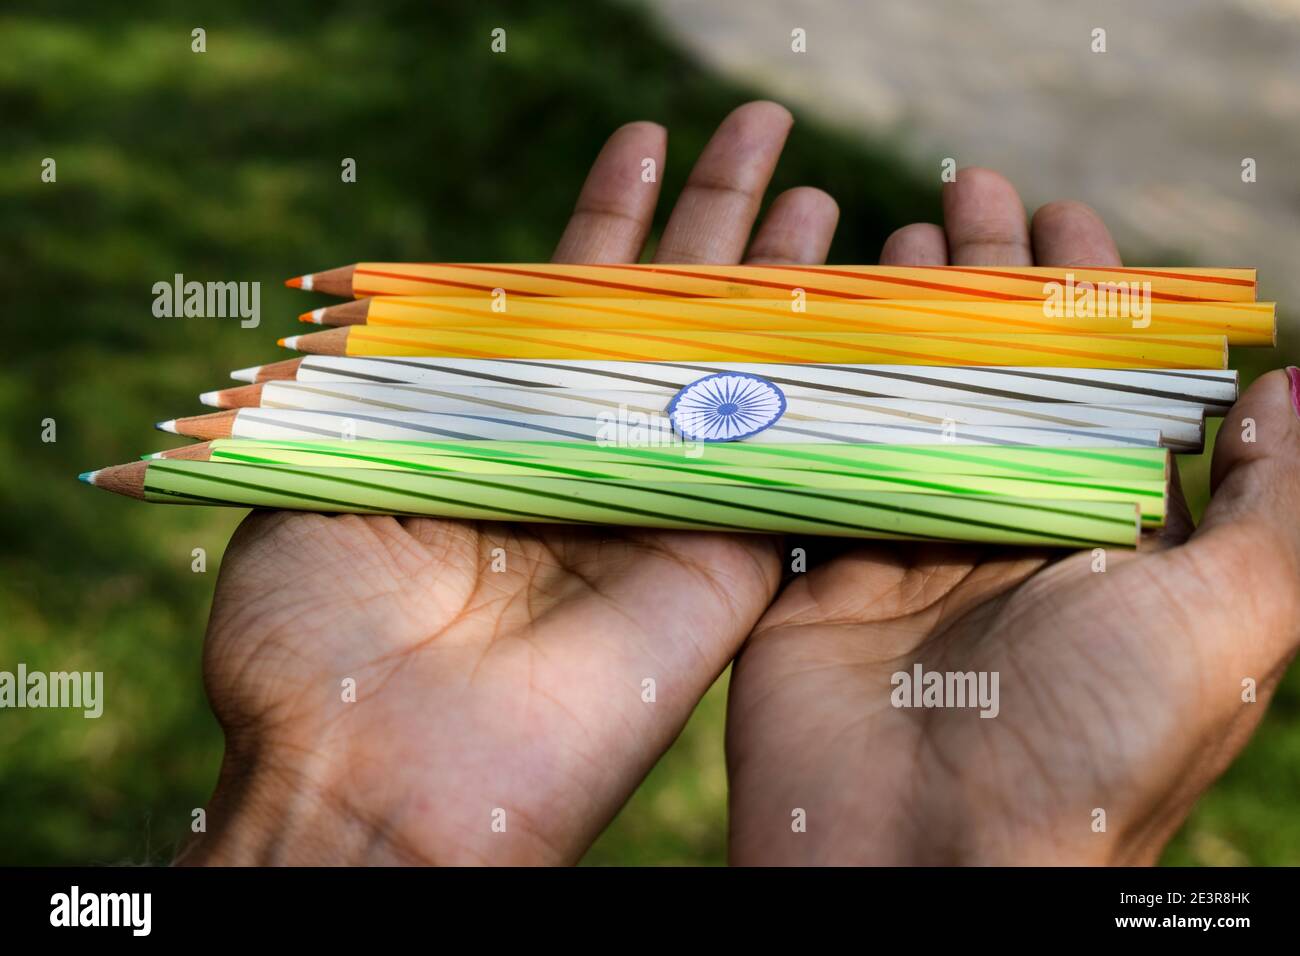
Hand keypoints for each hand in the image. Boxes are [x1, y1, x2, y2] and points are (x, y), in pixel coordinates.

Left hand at [179, 102, 840, 864]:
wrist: (377, 780)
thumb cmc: (313, 642)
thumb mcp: (325, 478)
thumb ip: (386, 395)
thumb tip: (401, 317)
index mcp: (492, 434)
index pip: (565, 304)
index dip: (608, 221)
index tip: (644, 142)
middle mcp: (582, 460)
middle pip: (665, 319)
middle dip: (715, 221)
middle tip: (763, 131)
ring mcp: (656, 510)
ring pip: (733, 374)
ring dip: (777, 283)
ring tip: (819, 194)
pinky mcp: (717, 569)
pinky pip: (779, 462)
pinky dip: (817, 385)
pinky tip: (861, 310)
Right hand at [725, 169, 1299, 864]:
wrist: (920, 859)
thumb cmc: (1090, 743)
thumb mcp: (1228, 623)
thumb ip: (1271, 509)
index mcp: (1105, 543)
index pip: (1098, 389)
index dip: (1085, 301)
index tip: (1060, 219)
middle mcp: (1008, 536)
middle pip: (995, 379)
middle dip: (983, 284)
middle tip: (962, 196)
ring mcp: (912, 550)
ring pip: (905, 404)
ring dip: (899, 320)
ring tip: (891, 240)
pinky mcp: (826, 571)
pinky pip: (822, 458)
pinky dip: (816, 391)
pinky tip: (810, 324)